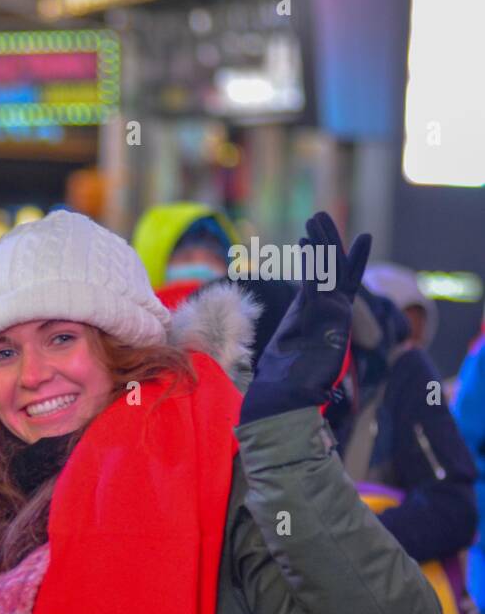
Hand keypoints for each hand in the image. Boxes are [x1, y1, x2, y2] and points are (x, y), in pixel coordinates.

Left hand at [239, 211, 371, 424]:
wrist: (287, 398)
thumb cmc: (284, 379)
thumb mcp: (288, 347)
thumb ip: (292, 334)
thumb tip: (278, 336)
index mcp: (320, 317)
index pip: (329, 280)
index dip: (323, 257)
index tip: (309, 236)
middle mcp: (331, 313)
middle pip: (335, 269)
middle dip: (328, 241)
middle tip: (319, 216)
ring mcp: (332, 316)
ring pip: (331, 271)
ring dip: (323, 243)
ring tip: (316, 219)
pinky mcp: (328, 320)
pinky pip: (322, 284)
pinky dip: (317, 262)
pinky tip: (307, 242)